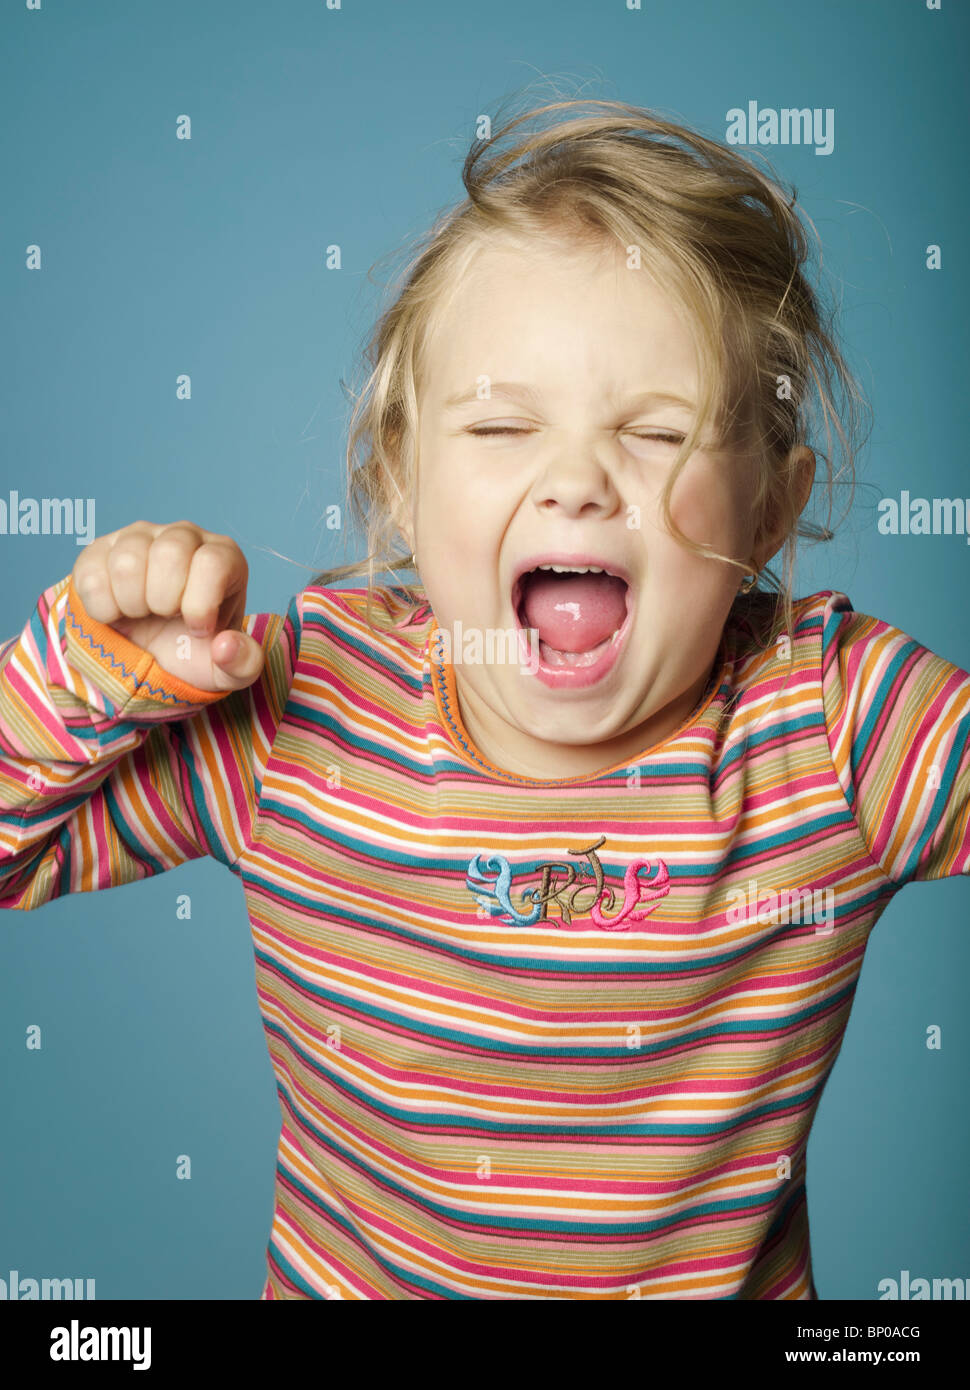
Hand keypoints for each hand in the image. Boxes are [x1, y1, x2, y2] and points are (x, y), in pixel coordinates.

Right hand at [70, 520, 264, 692]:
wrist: (144, 653)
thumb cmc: (190, 650)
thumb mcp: (225, 669)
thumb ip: (243, 664)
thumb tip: (225, 646)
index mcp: (223, 557)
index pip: (213, 562)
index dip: (200, 605)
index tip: (197, 629)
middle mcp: (184, 536)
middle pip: (169, 553)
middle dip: (164, 602)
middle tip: (165, 617)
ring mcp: (140, 536)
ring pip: (128, 560)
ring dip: (132, 603)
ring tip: (141, 613)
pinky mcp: (101, 548)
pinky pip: (92, 572)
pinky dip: (102, 606)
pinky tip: (117, 612)